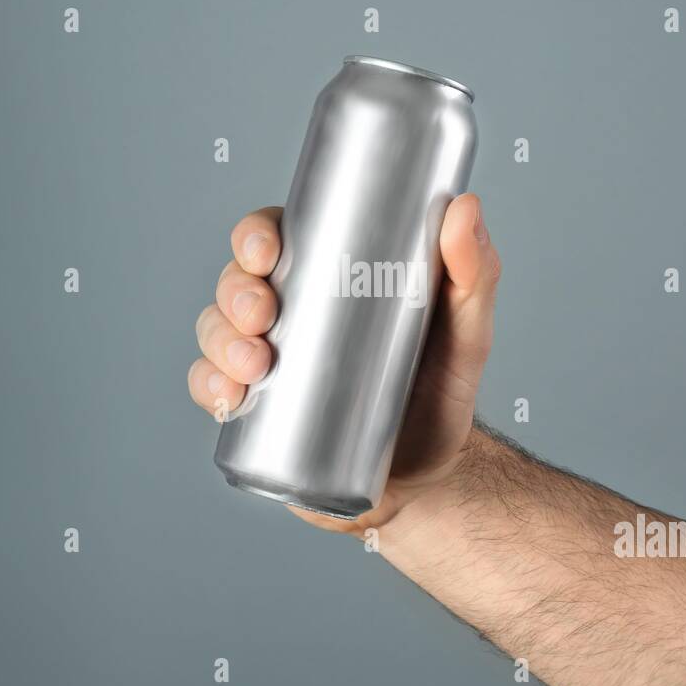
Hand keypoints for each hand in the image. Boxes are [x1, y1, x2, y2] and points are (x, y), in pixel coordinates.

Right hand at [188, 194, 501, 533]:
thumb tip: (465, 206)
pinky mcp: (258, 415)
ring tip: (254, 363)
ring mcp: (267, 364)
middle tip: (262, 314)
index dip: (254, 235)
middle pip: (236, 284)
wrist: (433, 478)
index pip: (276, 239)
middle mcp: (288, 314)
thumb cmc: (445, 390)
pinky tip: (227, 397)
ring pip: (216, 335)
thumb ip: (476, 271)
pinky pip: (213, 393)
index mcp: (326, 276)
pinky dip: (209, 390)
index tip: (265, 249)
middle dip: (234, 292)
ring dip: (219, 341)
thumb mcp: (467, 328)